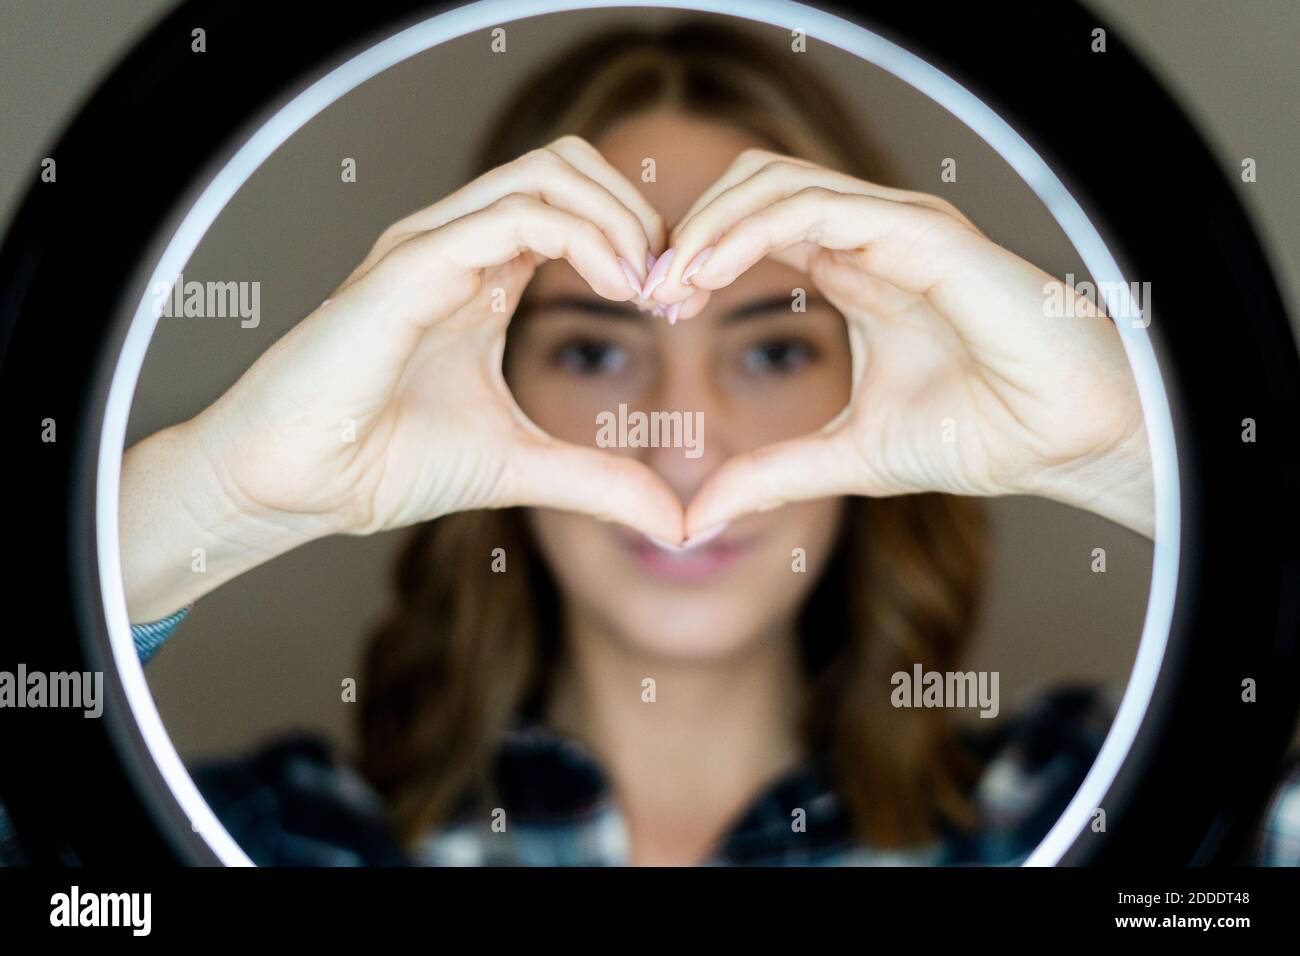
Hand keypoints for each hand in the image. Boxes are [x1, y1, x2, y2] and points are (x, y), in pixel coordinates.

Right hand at [122, 137, 682, 619]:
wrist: (298, 488)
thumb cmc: (383, 464)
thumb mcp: (522, 468)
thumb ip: (600, 482)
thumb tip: (676, 520)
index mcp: (480, 275)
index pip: (574, 205)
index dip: (638, 238)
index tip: (676, 304)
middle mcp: (456, 245)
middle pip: (569, 165)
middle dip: (637, 213)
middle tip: (671, 286)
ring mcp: (430, 246)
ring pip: (547, 173)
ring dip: (619, 219)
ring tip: (648, 286)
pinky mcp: (409, 267)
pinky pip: (513, 215)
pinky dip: (583, 237)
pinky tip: (618, 288)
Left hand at [642, 149, 1153, 537]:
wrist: (1065, 442)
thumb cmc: (984, 436)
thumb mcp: (847, 459)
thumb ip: (771, 475)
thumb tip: (697, 516)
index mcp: (856, 273)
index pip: (757, 229)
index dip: (698, 257)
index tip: (655, 305)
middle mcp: (872, 238)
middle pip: (754, 188)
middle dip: (690, 230)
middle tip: (648, 287)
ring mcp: (897, 227)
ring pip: (775, 180)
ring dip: (708, 224)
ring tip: (669, 281)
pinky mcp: (921, 232)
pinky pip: (814, 204)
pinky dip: (748, 228)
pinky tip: (707, 272)